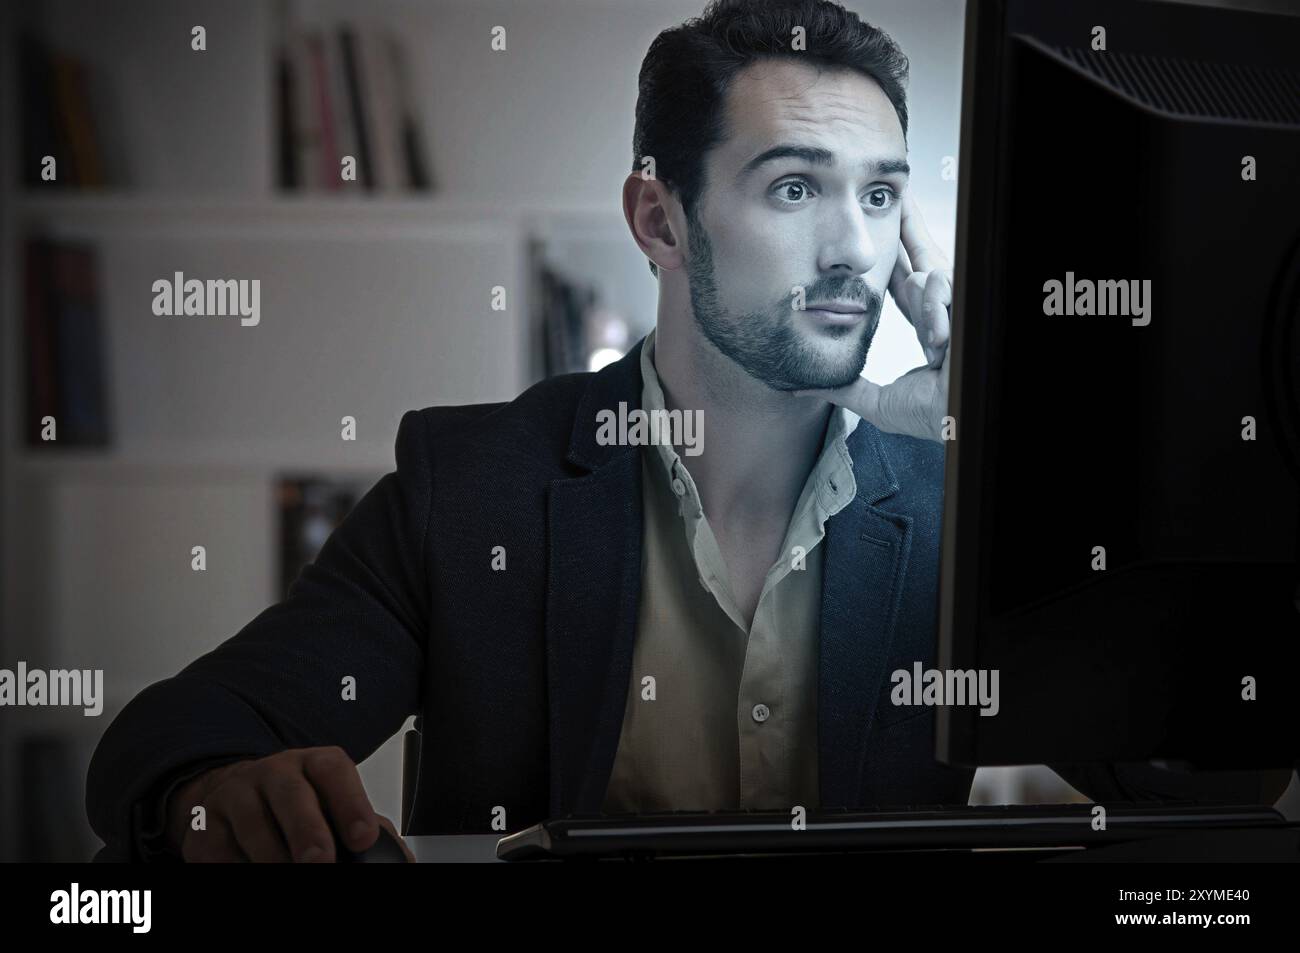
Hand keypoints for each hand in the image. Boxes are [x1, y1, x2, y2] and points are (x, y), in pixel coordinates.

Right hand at [165, 746, 414, 862]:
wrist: (232, 793)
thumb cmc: (297, 803)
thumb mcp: (333, 803)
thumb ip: (364, 825)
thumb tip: (397, 857)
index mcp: (314, 765)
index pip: (334, 771)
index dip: (351, 803)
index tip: (364, 837)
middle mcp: (274, 773)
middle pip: (291, 795)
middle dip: (307, 831)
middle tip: (320, 860)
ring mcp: (236, 796)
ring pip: (252, 825)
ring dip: (272, 857)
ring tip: (288, 873)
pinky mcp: (206, 826)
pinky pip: (220, 851)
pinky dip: (239, 866)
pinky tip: (254, 869)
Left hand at [796, 192, 952, 441]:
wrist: (961, 424)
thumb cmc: (932, 418)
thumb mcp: (878, 403)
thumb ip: (842, 388)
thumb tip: (796, 386)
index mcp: (925, 323)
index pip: (905, 276)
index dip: (890, 250)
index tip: (873, 223)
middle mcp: (942, 308)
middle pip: (921, 255)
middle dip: (907, 224)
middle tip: (893, 192)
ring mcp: (957, 306)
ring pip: (931, 273)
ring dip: (923, 298)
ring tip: (929, 337)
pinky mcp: (968, 308)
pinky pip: (944, 287)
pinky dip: (935, 309)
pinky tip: (937, 336)